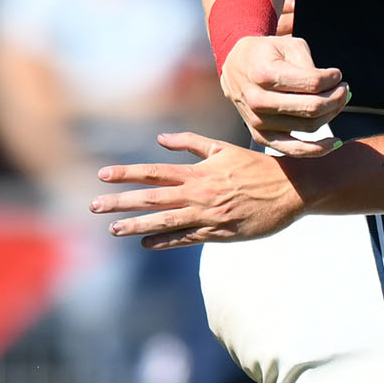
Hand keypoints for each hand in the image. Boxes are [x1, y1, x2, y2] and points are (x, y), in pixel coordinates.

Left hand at [92, 132, 315, 248]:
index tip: (102, 175)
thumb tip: (162, 139)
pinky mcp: (219, 233)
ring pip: (164, 221)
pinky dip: (164, 240)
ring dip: (136, 225)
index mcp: (198, 171)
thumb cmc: (256, 166)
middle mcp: (198, 193)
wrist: (290, 189)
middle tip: (93, 206)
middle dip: (120, 201)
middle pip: (151, 198)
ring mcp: (207, 215)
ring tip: (113, 229)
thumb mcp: (223, 149)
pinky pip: (186, 238)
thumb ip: (192, 143)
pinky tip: (145, 242)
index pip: (154, 173)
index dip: (127, 174)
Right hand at [218, 31, 348, 152]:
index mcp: (264, 74)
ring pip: (309, 126)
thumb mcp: (287, 45)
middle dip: (336, 98)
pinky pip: (293, 150)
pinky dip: (317, 149)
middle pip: (312, 107)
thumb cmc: (266, 54)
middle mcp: (259, 100)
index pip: (312, 83)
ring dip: (331, 114)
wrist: (235, 68)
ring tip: (337, 101)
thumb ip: (309, 65)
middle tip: (344, 89)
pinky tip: (335, 143)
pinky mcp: (261, 137)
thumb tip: (332, 86)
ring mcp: (259, 122)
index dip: (332, 79)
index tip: (337, 75)